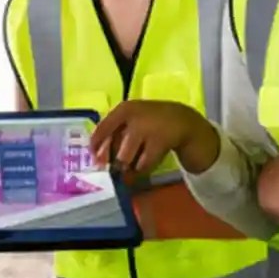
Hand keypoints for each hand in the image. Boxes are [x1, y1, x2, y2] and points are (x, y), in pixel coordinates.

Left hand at [90, 100, 220, 174]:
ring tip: (135, 164)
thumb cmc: (152, 121)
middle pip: (114, 149)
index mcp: (124, 109)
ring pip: (126, 159)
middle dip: (114, 162)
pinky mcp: (159, 142)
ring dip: (128, 167)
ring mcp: (147, 129)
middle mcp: (133, 117)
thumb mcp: (133, 119)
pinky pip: (143, 165)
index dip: (95, 145)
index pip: (102, 128)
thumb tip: (98, 157)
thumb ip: (115, 133)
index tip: (93, 158)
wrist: (185, 120)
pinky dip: (143, 168)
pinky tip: (149, 160)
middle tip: (117, 167)